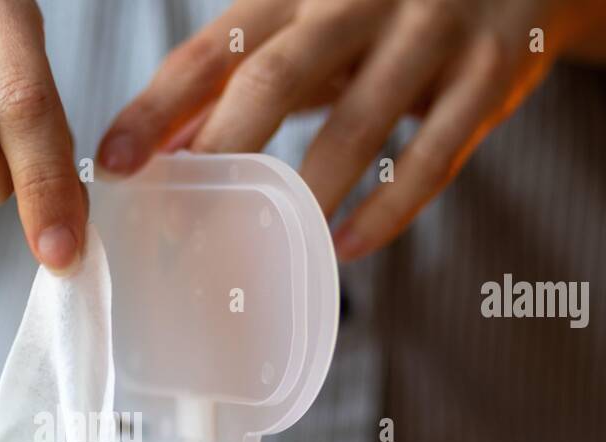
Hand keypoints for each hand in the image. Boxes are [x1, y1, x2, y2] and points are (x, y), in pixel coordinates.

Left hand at [97, 0, 605, 259]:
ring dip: (306, 194)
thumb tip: (165, 150)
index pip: (213, 49)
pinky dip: (389, 208)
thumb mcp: (311, 26)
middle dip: (222, 156)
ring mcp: (430, 31)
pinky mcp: (493, 69)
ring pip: (357, 123)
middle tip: (183, 226)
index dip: (157, 107)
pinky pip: (436, 152)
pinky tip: (348, 248)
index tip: (112, 164)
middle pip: (275, 78)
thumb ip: (241, 78)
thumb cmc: (389, 6)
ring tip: (268, 253)